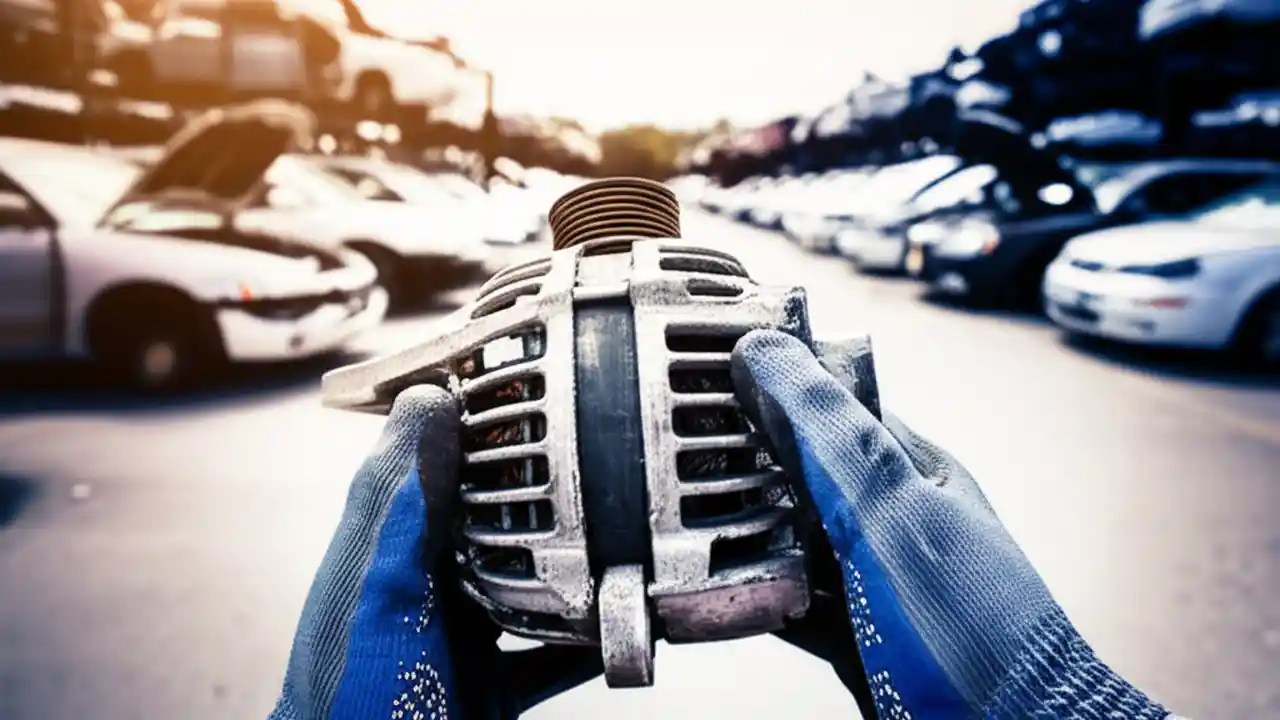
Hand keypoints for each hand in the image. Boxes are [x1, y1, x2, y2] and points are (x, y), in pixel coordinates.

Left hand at [270, 385, 600, 719]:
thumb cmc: (351, 702)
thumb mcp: (379, 586)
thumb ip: (403, 497)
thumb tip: (430, 397)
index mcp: (386, 552)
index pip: (437, 462)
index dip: (486, 426)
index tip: (545, 394)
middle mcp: (421, 589)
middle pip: (495, 518)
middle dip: (548, 493)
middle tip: (605, 463)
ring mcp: (456, 641)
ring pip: (530, 581)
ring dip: (575, 566)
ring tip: (623, 539)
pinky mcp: (488, 688)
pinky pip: (551, 652)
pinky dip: (586, 638)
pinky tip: (618, 625)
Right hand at [731, 330, 1172, 718]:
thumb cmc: (974, 633)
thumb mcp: (889, 511)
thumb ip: (828, 434)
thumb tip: (768, 350)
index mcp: (910, 470)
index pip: (827, 404)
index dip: (766, 386)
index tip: (704, 379)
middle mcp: (891, 521)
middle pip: (798, 475)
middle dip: (743, 468)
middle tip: (680, 462)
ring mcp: (873, 583)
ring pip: (789, 544)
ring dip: (745, 539)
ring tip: (693, 530)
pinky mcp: (856, 638)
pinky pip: (790, 605)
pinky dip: (756, 600)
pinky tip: (730, 597)